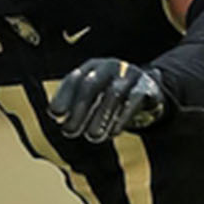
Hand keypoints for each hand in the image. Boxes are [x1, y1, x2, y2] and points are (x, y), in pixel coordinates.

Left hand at [50, 58, 166, 142]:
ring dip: (101, 117)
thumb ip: (75, 103)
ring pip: (113, 93)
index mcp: (93, 66)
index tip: (54, 115)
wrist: (149, 88)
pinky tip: (113, 133)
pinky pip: (134, 101)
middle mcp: (110, 66)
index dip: (63, 95)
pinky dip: (122, 118)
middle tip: (69, 132)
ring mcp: (130, 74)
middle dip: (79, 109)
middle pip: (91, 85)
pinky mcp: (147, 86)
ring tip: (92, 137)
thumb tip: (56, 116)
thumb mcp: (94, 94)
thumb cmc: (111, 94)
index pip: (75, 78)